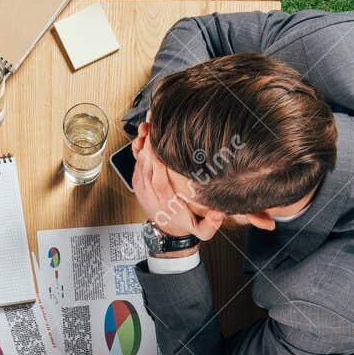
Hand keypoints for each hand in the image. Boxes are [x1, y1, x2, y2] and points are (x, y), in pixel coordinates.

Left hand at [131, 121, 223, 242]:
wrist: (168, 230)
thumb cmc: (184, 222)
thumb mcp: (201, 230)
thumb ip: (210, 225)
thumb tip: (218, 215)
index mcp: (165, 203)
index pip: (159, 182)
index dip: (158, 165)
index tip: (160, 148)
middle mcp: (151, 194)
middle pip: (146, 168)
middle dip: (149, 147)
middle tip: (153, 127)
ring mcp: (143, 188)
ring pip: (139, 163)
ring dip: (143, 144)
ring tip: (148, 124)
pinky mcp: (139, 181)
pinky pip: (136, 163)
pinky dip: (138, 147)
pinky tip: (142, 133)